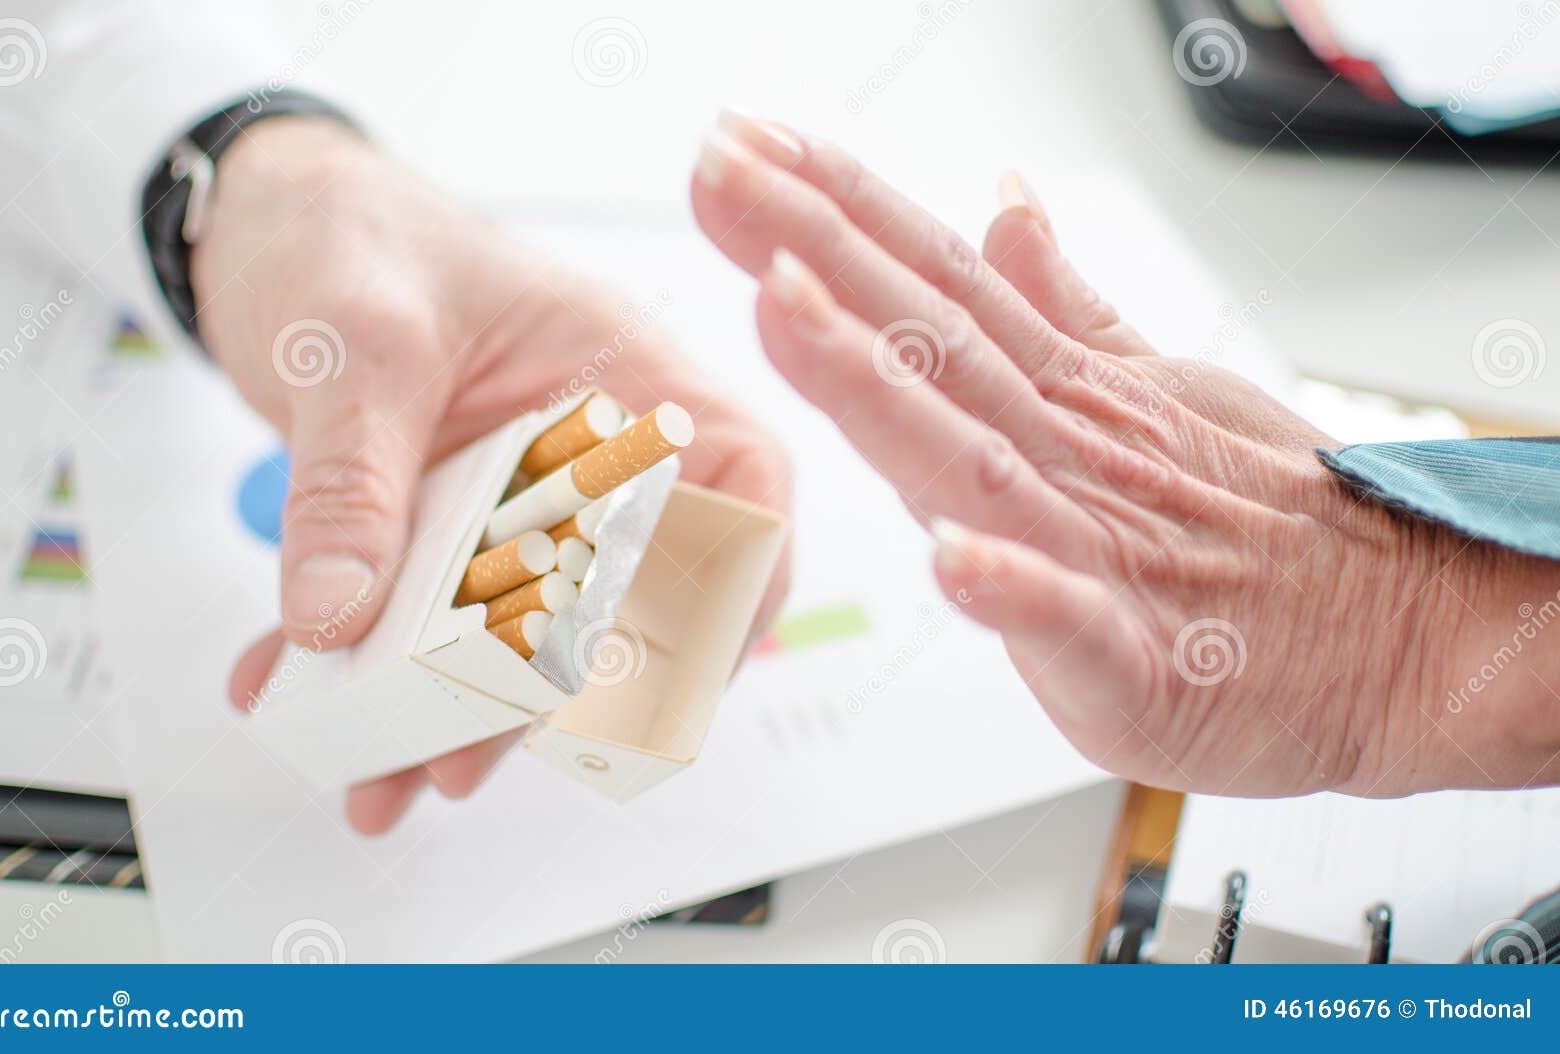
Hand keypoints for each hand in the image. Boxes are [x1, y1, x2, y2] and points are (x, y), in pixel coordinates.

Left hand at [201, 117, 790, 832]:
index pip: (742, 477)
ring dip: (451, 714)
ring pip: (523, 633)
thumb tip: (341, 620)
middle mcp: (586, 447)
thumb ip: (351, 482)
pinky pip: (424, 622)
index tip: (693, 667)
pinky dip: (366, 673)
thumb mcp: (354, 343)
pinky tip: (298, 697)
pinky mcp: (443, 527)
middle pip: (624, 591)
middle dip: (552, 699)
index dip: (744, 578)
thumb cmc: (345, 233)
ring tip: (381, 778)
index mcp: (620, 373)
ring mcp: (517, 496)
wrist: (262, 223)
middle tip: (465, 759)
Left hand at [691, 110, 1559, 796]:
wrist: (1391, 639)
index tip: (747, 145)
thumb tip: (997, 210)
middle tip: (722, 167)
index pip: (934, 284)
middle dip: (815, 249)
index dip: (838, 211)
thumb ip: (1063, 312)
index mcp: (1063, 397)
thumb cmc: (1263, 526)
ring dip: (873, 381)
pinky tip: (950, 559)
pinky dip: (1011, 588)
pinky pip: (1066, 618)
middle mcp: (1065, 451)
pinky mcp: (1133, 658)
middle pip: (927, 338)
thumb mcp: (1155, 394)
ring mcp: (1097, 548)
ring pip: (970, 455)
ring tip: (784, 304)